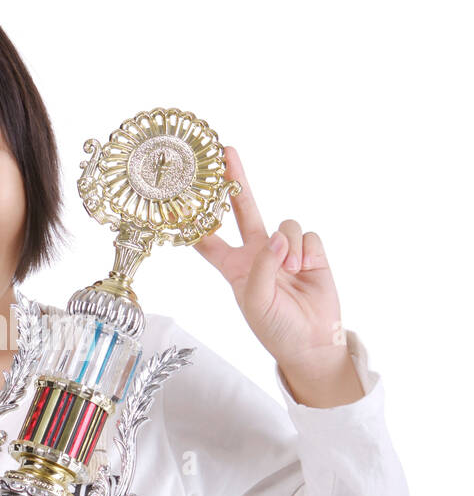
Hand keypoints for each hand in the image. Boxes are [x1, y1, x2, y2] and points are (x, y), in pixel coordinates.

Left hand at [191, 145, 364, 406]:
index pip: (208, 239)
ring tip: (292, 269)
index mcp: (234, 267)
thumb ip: (261, 265)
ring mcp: (283, 250)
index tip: (181, 197)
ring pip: (283, 224)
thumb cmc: (276, 328)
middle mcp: (256, 253)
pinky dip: (307, 251)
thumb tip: (276, 235)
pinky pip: (307, 235)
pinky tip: (307, 269)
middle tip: (227, 153)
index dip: (194, 219)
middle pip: (242, 210)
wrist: (313, 342)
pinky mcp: (310, 252)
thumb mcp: (255, 301)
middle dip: (237, 182)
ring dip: (287, 244)